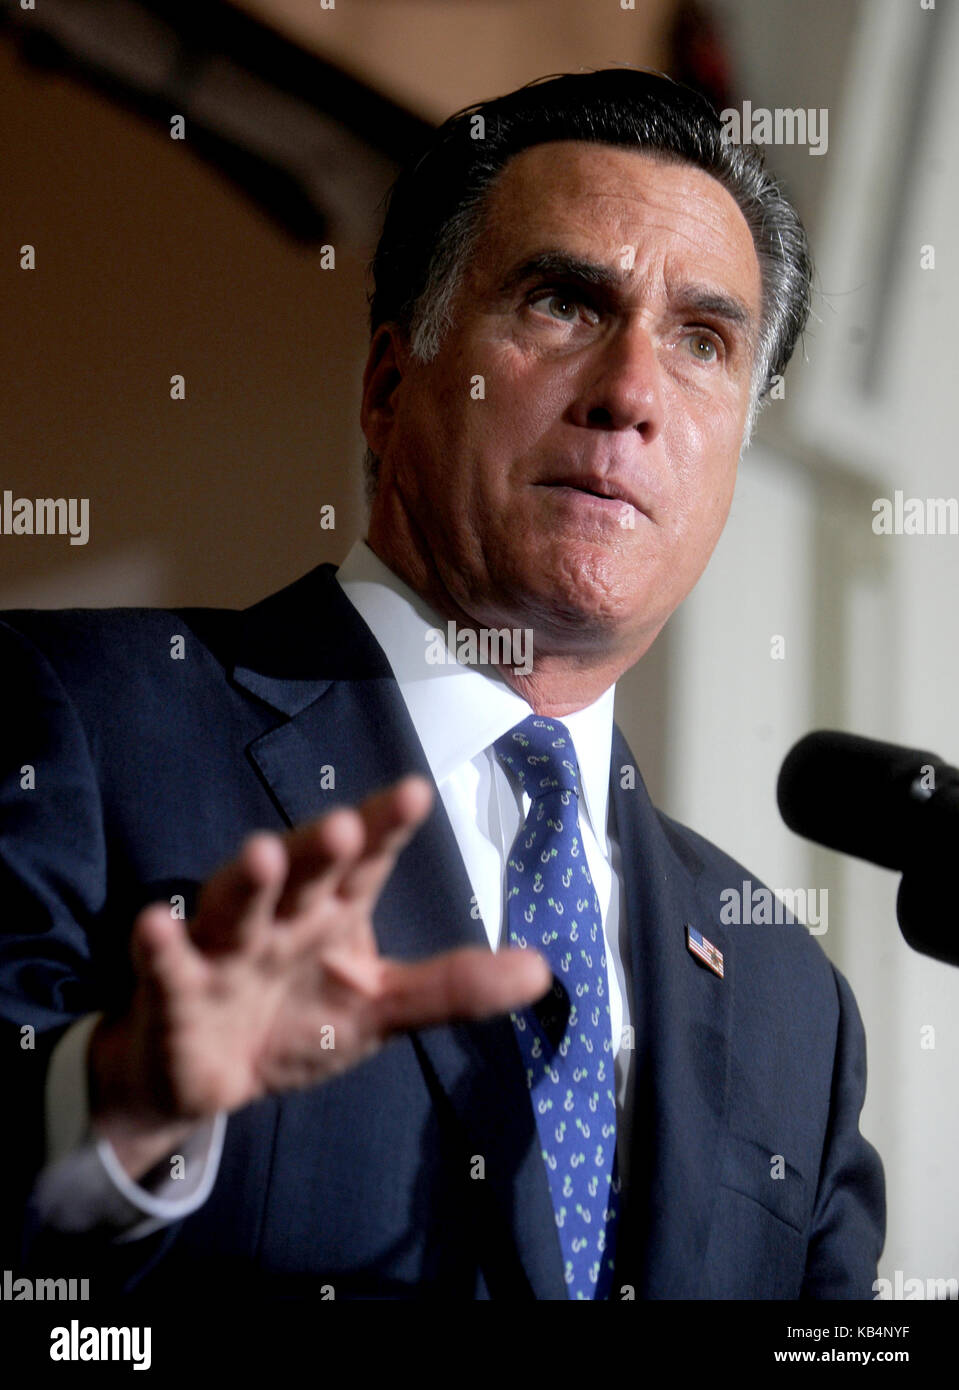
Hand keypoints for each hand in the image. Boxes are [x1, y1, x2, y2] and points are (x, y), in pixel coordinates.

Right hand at [88, 776, 549, 1177]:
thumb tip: (543, 970)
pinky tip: (158, 924)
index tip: (414, 792)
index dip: (385, 828)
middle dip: (319, 847)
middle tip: (340, 823)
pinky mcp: (176, 989)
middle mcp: (283, 916)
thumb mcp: (381, 1009)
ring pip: (237, 905)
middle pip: (303, 873)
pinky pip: (166, 965)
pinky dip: (161, 947)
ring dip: (247, 879)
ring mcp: (227, 948)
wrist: (212, 1079)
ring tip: (263, 852)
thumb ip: (454, 988)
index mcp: (334, 912)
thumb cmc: (299, 1024)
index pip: (366, 862)